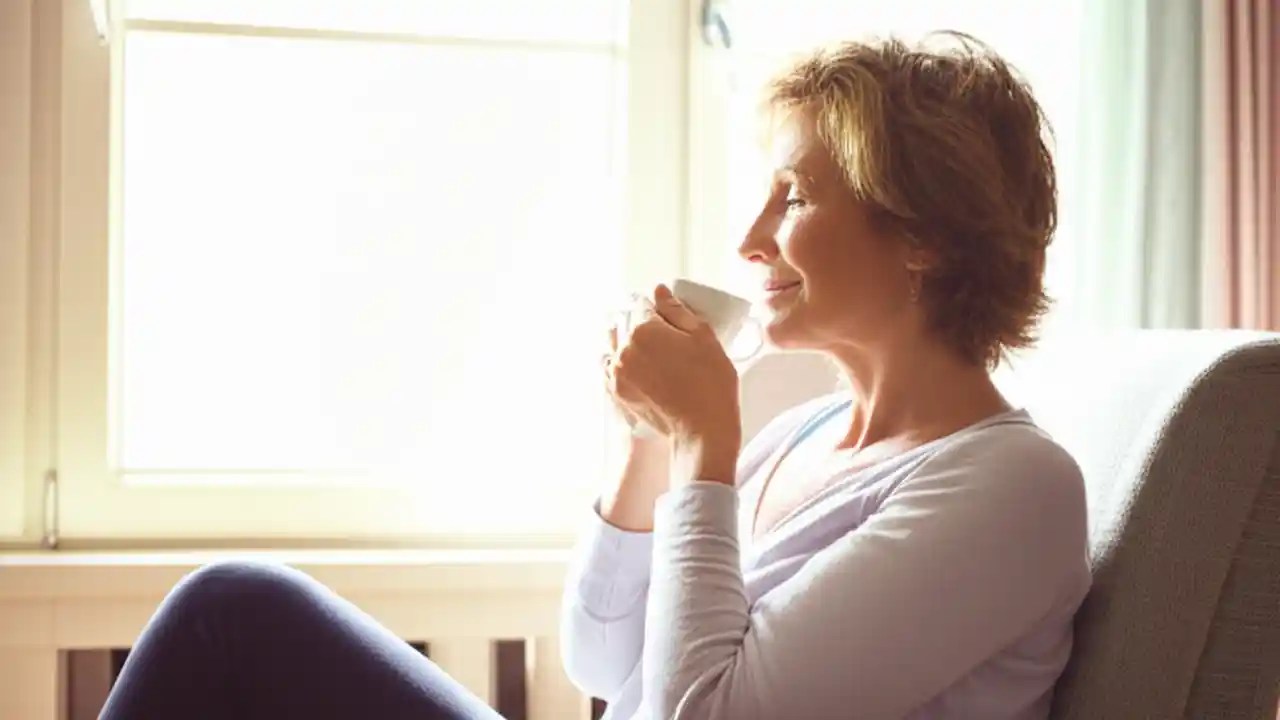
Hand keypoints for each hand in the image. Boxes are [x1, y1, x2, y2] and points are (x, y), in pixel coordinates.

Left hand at [604, 285, 741, 482]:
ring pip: (613, 345)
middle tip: (664, 336)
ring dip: (626, 342)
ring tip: (650, 352)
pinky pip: (609, 369)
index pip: (642, 304)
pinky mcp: (617, 393)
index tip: (669, 317)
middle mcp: (623, 348)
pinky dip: (619, 363)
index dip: (658, 307)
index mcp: (644, 329)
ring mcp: (616, 373)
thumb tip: (658, 290)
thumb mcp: (703, 337)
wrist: (702, 430)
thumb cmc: (710, 384)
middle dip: (641, 323)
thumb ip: (677, 310)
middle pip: (625, 323)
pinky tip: (638, 368)